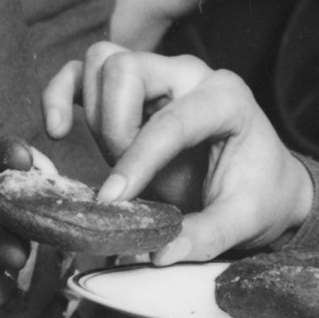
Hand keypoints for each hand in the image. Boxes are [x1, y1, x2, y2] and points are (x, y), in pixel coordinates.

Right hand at [38, 44, 315, 257]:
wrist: (261, 180)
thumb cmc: (257, 193)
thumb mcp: (245, 220)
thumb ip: (205, 236)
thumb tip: (159, 254)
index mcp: (227, 99)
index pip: (171, 120)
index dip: (137, 160)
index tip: (113, 200)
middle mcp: (190, 74)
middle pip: (126, 70)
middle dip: (115, 129)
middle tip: (127, 178)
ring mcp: (158, 73)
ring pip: (101, 62)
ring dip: (95, 115)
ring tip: (114, 159)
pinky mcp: (130, 88)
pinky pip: (81, 72)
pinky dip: (60, 93)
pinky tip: (57, 129)